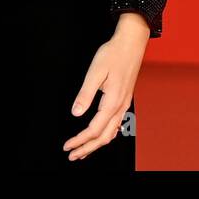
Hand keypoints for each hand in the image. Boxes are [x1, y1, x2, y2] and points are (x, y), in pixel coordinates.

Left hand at [63, 13, 149, 160]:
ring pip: (111, 133)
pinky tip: (99, 135)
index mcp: (112, 102)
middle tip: (73, 155)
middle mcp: (121, 107)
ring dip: (96, 144)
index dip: (80, 140)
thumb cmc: (113, 54)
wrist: (131, 43)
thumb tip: (75, 113)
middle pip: (104, 137)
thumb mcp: (95, 72)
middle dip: (88, 148)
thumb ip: (85, 94)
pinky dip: (106, 135)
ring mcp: (124, 104)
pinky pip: (116, 125)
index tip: (67, 146)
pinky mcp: (124, 100)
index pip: (94, 129)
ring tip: (83, 150)